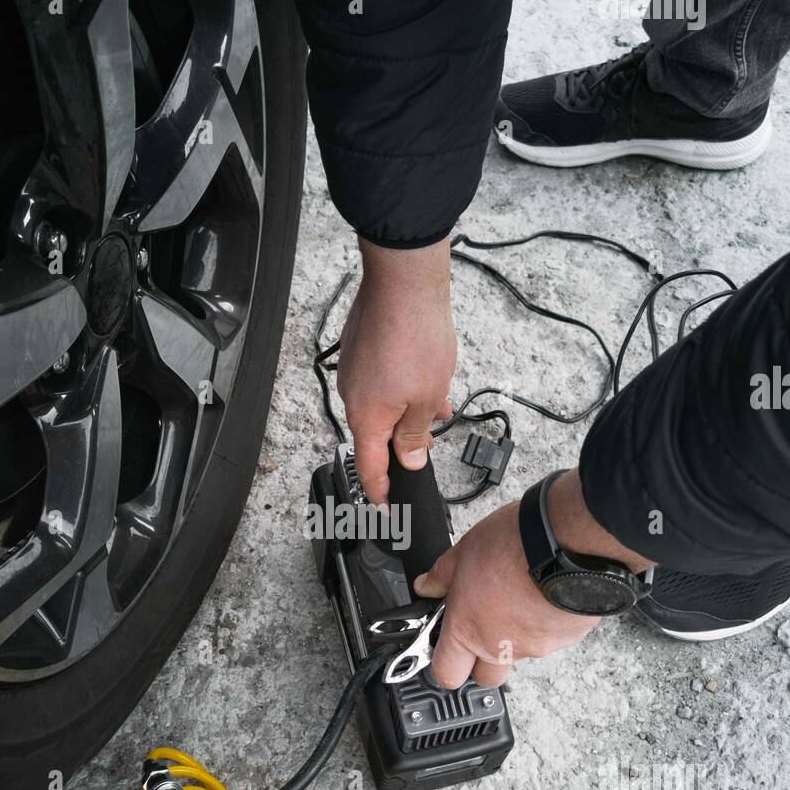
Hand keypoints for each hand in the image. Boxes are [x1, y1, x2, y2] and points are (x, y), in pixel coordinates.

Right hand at [337, 236, 455, 504]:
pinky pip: (379, 380)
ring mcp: (353, 370)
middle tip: (423, 449)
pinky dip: (400, 388)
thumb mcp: (427, 398)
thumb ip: (415, 433)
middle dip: (401, 443)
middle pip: (374, 434)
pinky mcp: (359, 348)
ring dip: (406, 411)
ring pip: (381, 404)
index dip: (378, 491)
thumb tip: (407, 459)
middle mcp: (352, 397)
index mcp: (368, 417)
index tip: (382, 508)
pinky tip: (426, 378)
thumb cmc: (416, 337)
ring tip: (436, 406)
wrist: (404, 281)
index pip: (369, 467)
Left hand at [413, 471, 655, 687]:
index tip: (444, 648)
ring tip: (518, 598)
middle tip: (482, 625)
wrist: (567, 542)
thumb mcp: (464, 551)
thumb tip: (427, 585)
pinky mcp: (566, 640)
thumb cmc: (515, 546)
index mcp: (467, 631)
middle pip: (485, 677)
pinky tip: (543, 596)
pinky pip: (550, 641)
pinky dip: (545, 625)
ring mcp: (535, 648)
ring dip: (515, 637)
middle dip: (480, 659)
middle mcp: (499, 648)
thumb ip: (441, 576)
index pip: (445, 674)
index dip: (442, 664)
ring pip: (519, 655)